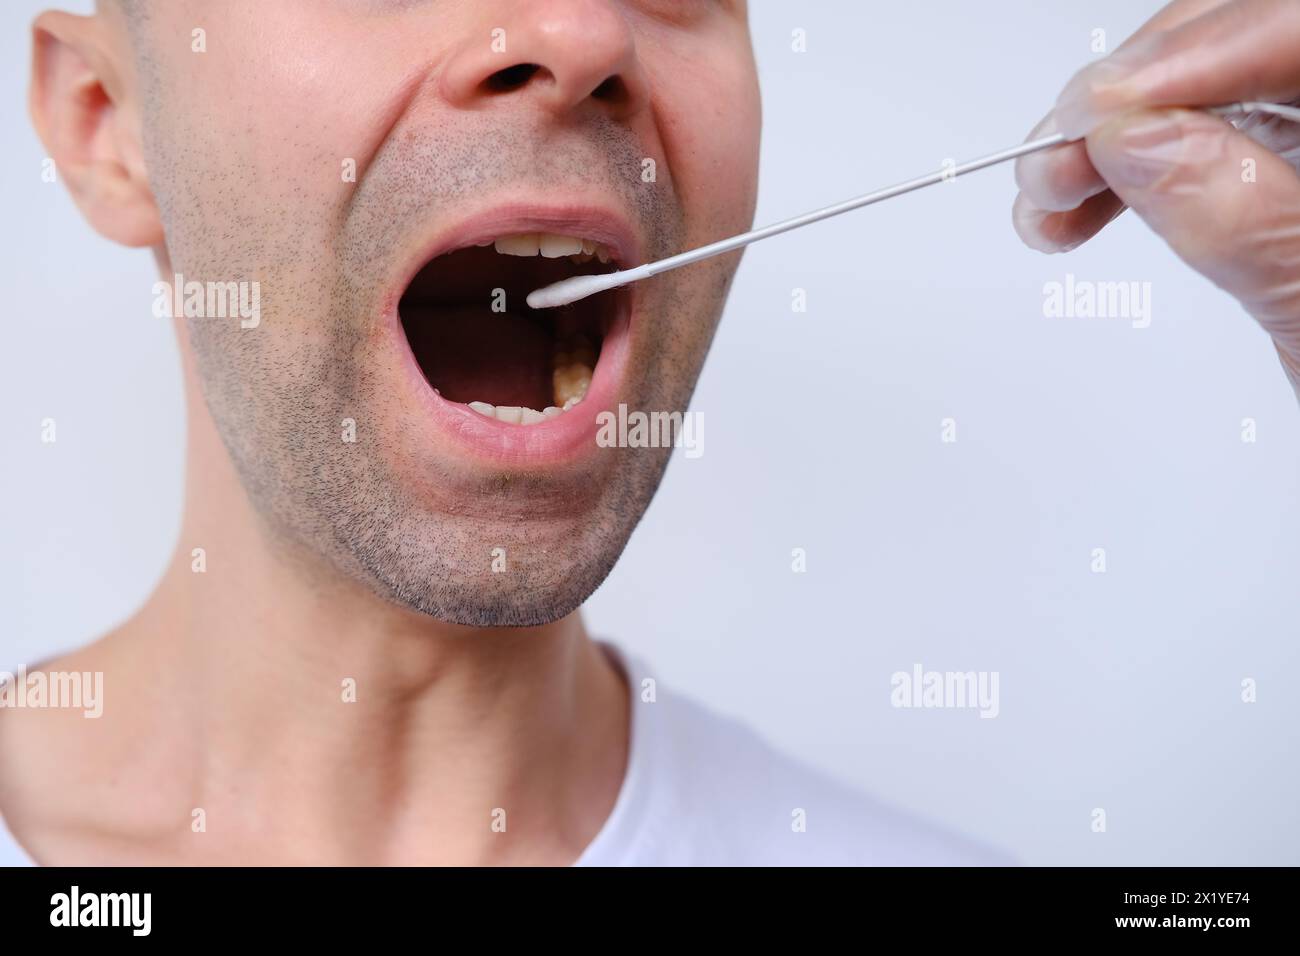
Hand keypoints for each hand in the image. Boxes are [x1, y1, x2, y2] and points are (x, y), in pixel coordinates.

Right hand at [1012, 0, 1299, 396]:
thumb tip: (1139, 141)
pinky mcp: (1288, 170)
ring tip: (1048, 198)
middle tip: (1059, 158)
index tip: (1102, 114)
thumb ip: (1247, 222)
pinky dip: (1131, 171)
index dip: (1198, 53)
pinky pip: (1205, 139)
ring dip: (1110, 137)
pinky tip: (1080, 207)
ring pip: (1209, 88)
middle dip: (1134, 94)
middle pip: (1245, 36)